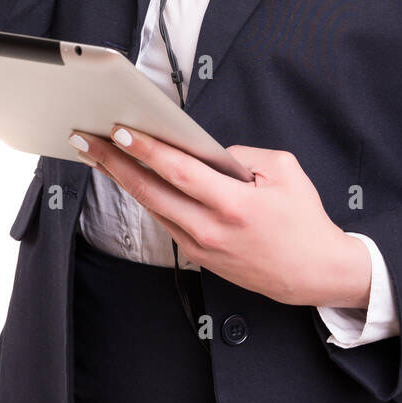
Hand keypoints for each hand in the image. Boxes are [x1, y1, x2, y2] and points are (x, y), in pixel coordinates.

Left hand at [68, 126, 371, 308]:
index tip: (120, 130)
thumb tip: (207, 151)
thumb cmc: (303, 220)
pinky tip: (131, 180)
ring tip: (98, 155)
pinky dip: (146, 198)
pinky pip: (165, 221)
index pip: (179, 170)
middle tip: (86, 140)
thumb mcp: (284, 171)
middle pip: (150, 191)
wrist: (314, 273)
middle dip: (114, 163)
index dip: (146, 149)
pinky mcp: (199, 257)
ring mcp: (201, 246)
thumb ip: (241, 155)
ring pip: (152, 207)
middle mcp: (210, 228)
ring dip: (122, 180)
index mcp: (233, 203)